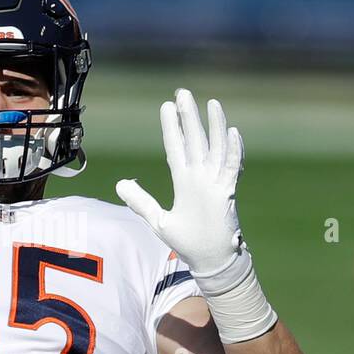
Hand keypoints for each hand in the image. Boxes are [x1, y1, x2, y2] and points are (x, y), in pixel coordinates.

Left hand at [116, 88, 246, 285]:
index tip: (166, 106)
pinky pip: (231, 168)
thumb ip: (141, 201)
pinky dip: (233, 151)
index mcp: (184, 181)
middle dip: (189, 117)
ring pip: (215, 148)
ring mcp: (215, 183)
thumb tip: (120, 184)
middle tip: (183, 93)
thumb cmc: (188, 241)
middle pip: (195, 140)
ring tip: (211, 103)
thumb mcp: (158, 220)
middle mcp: (200, 177)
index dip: (172, 127)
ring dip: (214, 126)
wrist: (209, 260)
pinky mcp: (226, 193)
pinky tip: (231, 132)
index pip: (176, 147)